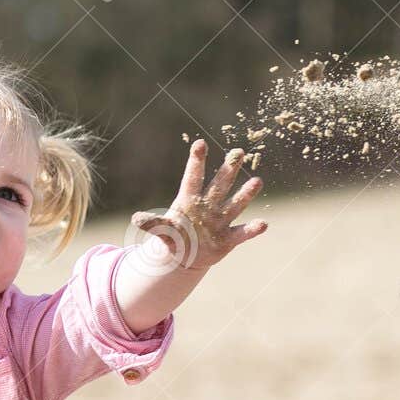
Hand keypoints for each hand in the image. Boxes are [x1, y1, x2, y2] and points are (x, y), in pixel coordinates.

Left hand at [130, 139, 267, 273]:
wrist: (186, 256)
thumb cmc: (174, 237)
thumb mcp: (163, 231)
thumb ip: (153, 224)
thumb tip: (136, 219)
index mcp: (189, 200)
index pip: (193, 177)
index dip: (196, 161)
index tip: (200, 143)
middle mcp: (209, 205)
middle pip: (219, 184)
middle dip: (228, 169)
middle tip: (238, 152)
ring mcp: (221, 220)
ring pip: (235, 204)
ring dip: (246, 194)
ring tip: (257, 181)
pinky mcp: (229, 238)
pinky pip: (242, 232)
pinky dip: (252, 229)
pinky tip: (263, 224)